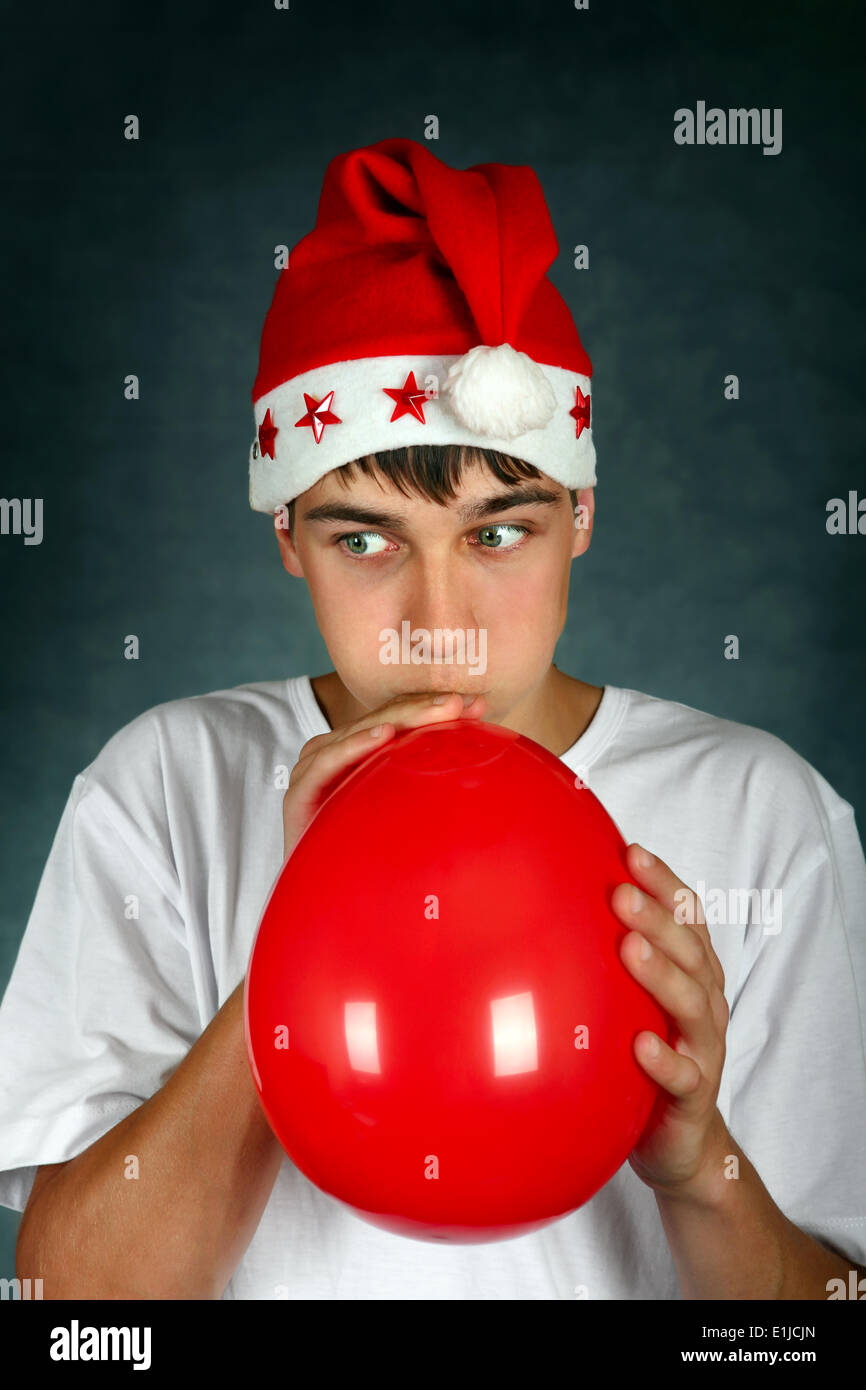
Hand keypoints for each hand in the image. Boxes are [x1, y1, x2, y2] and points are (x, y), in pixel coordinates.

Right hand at [282, 689, 485, 861]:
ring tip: (437, 711)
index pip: (399, 719)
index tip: (477, 705)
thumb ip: (433, 786)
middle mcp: (336, 757)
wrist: (330, 912)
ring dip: (400, 718)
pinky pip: (326, 763)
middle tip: (463, 702)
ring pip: (359, 732)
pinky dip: (353, 745)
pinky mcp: (298, 794)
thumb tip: (486, 764)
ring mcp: (314, 772)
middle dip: (425, 708)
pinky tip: (382, 736)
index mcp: (360, 755)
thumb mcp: (411, 818)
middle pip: (383, 721)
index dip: (434, 708)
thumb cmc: (373, 865)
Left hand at [613, 843, 730, 1197]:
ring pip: (692, 1005)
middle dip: (657, 918)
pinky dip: (664, 1059)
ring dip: (661, 974)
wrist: (681, 1143)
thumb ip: (608, 959)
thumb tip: (546, 905)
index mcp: (694, 974)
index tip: (630, 851)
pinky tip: (639, 1044)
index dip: (664, 883)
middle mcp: (705, 1004)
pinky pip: (683, 1076)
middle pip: (691, 951)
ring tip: (630, 947)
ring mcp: (704, 1050)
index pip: (688, 918)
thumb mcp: (630, 1002)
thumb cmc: (647, 1056)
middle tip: (621, 892)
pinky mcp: (694, 1096)